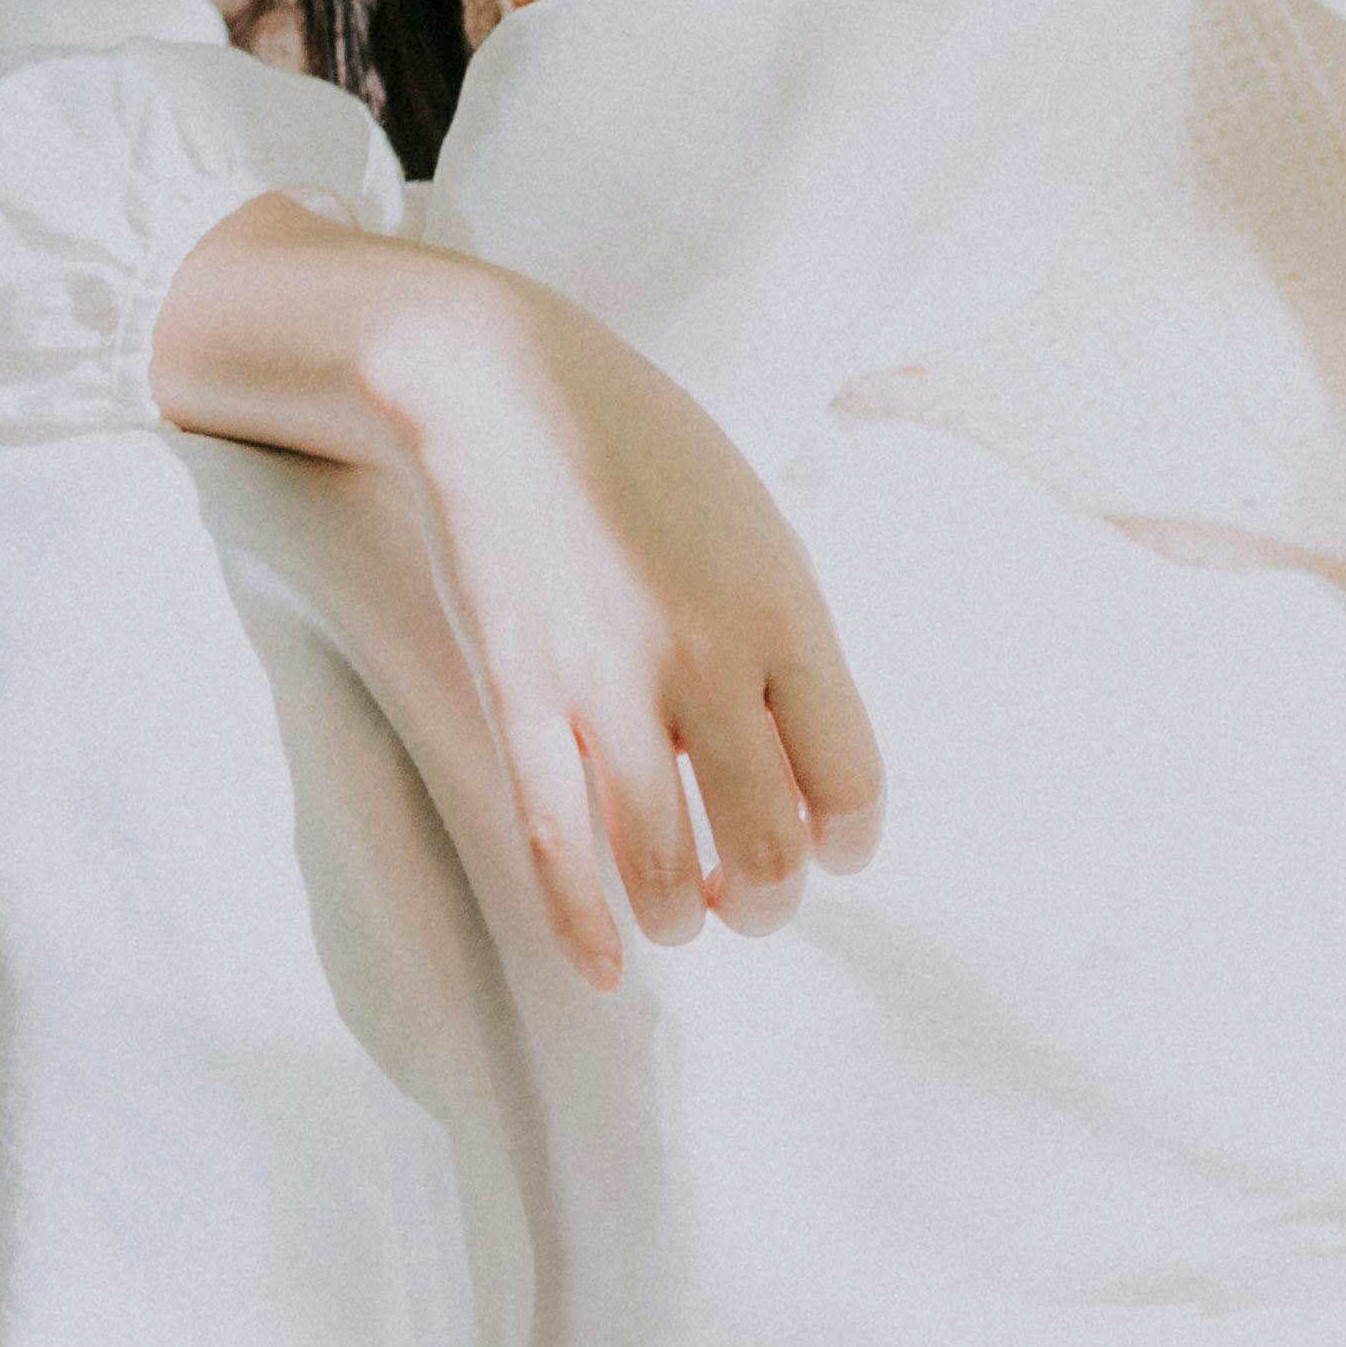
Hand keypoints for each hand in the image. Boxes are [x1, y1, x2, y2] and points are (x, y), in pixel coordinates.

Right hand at [151, 203, 884, 994]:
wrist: (493, 380)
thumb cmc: (635, 446)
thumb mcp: (754, 522)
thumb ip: (786, 637)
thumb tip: (803, 757)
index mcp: (786, 612)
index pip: (852, 786)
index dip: (845, 845)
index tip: (827, 851)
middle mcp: (709, 661)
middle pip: (766, 851)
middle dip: (763, 901)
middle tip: (743, 896)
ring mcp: (608, 685)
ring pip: (659, 871)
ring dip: (678, 918)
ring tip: (675, 914)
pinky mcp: (519, 697)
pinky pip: (555, 849)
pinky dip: (581, 929)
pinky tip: (602, 966)